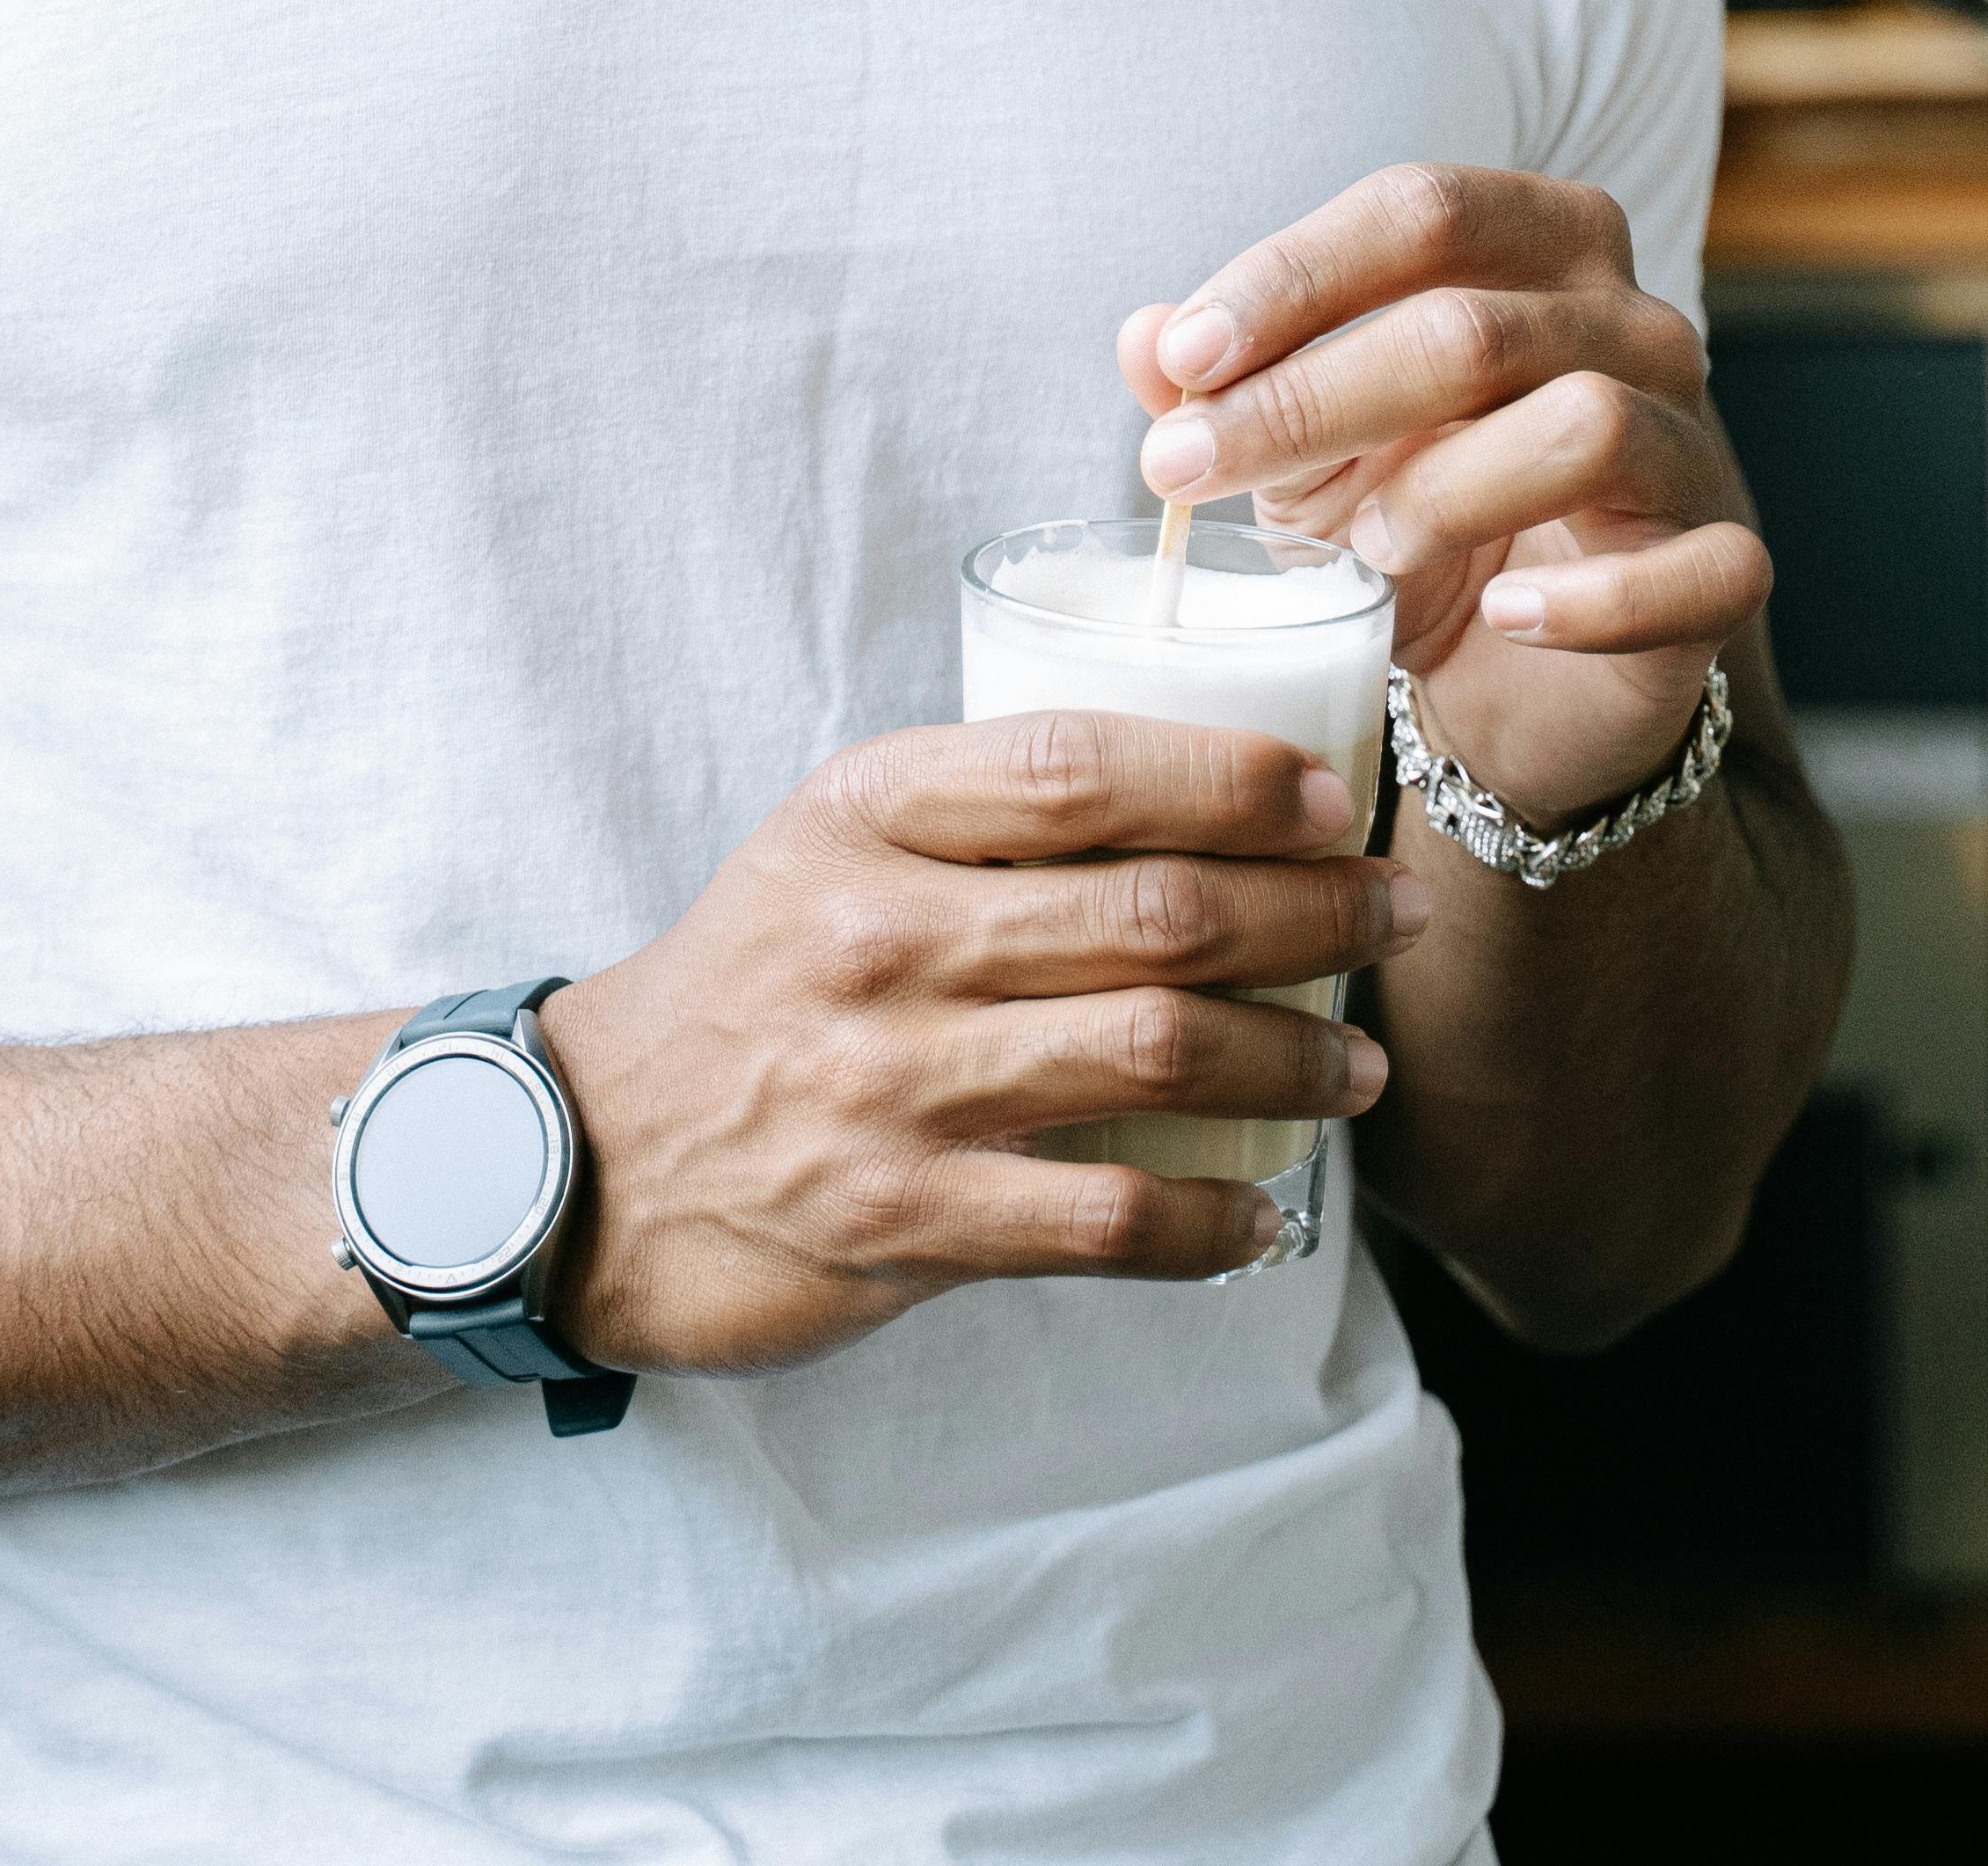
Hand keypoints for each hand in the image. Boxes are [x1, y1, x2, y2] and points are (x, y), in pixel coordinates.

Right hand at [534, 720, 1418, 1374]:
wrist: (595, 1152)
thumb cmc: (755, 977)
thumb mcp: (831, 843)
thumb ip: (977, 816)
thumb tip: (1189, 798)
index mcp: (867, 814)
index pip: (1074, 768)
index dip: (1224, 776)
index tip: (1327, 797)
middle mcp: (881, 935)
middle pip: (1151, 911)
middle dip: (1308, 912)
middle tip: (1392, 914)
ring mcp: (895, 1081)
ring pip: (1154, 1052)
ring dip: (1291, 1056)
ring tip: (1359, 1064)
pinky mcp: (906, 1217)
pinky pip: (1106, 1216)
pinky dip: (1211, 1220)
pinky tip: (1265, 1218)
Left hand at [1118, 167, 1771, 832]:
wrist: (1513, 676)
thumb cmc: (1409, 513)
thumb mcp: (1298, 445)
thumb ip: (1219, 384)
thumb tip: (1143, 337)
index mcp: (1539, 243)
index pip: (1421, 210)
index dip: (1293, 275)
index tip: (1183, 357)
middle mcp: (1633, 321)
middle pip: (1474, 324)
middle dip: (1309, 397)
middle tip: (1185, 467)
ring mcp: (1694, 444)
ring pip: (1587, 423)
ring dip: (1447, 490)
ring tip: (1366, 549)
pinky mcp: (1725, 568)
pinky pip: (1692, 572)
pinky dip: (1587, 603)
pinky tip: (1499, 622)